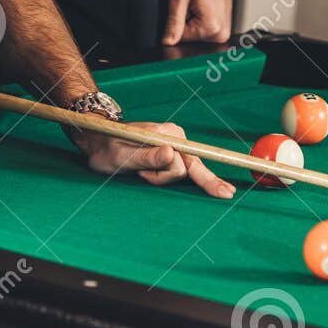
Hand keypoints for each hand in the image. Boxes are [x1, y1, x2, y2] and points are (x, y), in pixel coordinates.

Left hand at [75, 120, 234, 198]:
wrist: (99, 140)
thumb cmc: (108, 148)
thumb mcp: (123, 155)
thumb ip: (147, 156)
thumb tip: (172, 154)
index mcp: (169, 134)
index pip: (191, 163)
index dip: (209, 179)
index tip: (227, 192)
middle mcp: (177, 137)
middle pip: (189, 169)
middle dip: (166, 178)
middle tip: (186, 187)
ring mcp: (176, 145)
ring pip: (179, 174)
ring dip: (158, 178)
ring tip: (138, 171)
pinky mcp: (172, 153)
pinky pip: (175, 172)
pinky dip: (160, 176)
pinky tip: (144, 171)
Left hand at [161, 0, 232, 44]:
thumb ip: (173, 22)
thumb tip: (167, 41)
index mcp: (211, 28)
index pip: (181, 39)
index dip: (177, 22)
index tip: (185, 6)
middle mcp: (221, 33)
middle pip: (191, 39)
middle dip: (186, 21)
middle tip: (192, 3)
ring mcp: (224, 31)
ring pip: (197, 34)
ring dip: (193, 19)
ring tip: (198, 3)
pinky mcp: (224, 26)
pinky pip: (204, 29)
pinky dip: (200, 18)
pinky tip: (203, 5)